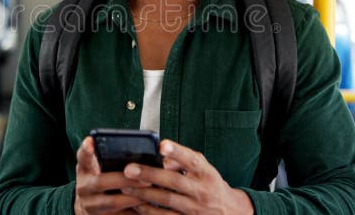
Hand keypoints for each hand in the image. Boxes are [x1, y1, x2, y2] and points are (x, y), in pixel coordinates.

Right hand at [75, 137, 150, 214]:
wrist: (91, 205)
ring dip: (134, 197)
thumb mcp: (100, 164)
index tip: (92, 141)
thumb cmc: (102, 178)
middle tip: (146, 178)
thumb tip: (143, 146)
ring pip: (112, 202)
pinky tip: (148, 205)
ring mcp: (90, 205)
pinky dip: (135, 211)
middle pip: (101, 182)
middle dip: (125, 180)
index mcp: (84, 168)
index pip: (83, 156)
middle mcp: (83, 186)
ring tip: (152, 192)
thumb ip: (110, 154)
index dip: (86, 149)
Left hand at [121, 140, 252, 214]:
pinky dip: (149, 212)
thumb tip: (165, 158)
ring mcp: (194, 210)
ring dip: (144, 195)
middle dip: (150, 175)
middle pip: (174, 182)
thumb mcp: (204, 169)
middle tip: (129, 169)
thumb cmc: (210, 185)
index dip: (178, 152)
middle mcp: (201, 191)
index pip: (192, 160)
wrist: (229, 213)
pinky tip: (136, 205)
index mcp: (206, 174)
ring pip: (167, 201)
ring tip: (125, 187)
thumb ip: (185, 160)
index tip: (162, 145)